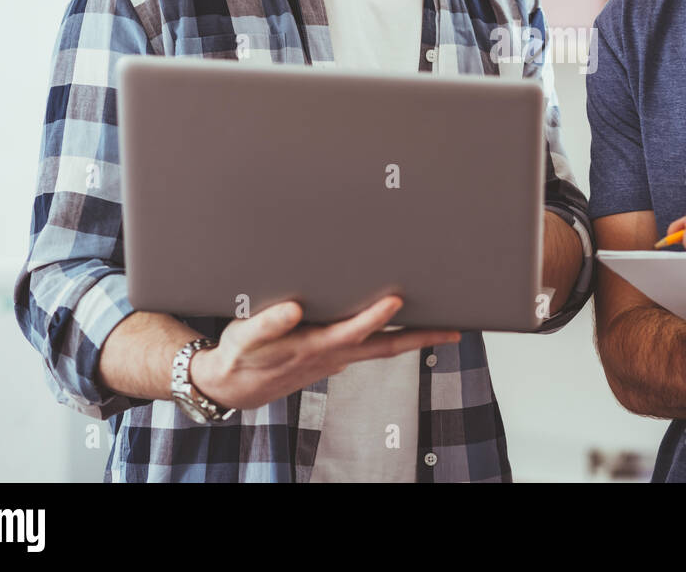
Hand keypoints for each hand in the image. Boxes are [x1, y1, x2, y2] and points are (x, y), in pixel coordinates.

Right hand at [190, 295, 458, 410]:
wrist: (231, 386)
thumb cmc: (240, 355)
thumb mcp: (245, 337)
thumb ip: (268, 323)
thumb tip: (293, 309)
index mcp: (313, 347)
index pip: (353, 332)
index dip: (376, 317)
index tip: (397, 300)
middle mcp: (332, 356)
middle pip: (384, 348)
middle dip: (420, 339)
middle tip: (454, 330)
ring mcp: (336, 360)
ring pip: (380, 349)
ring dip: (412, 339)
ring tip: (442, 323)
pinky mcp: (332, 357)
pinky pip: (368, 347)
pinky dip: (388, 336)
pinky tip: (401, 324)